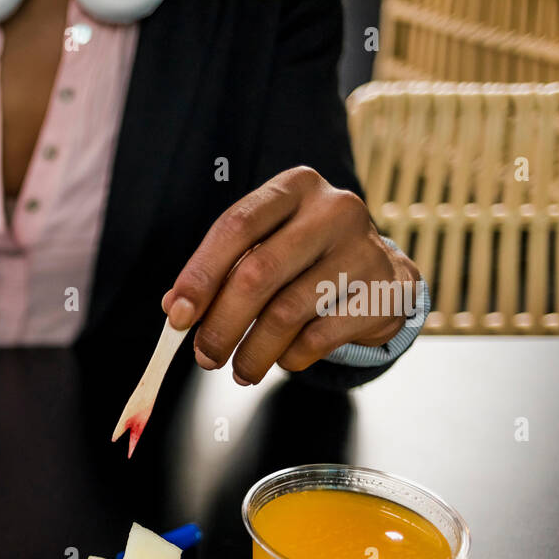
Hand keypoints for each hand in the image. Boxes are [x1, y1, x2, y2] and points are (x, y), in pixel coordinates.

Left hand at [162, 166, 419, 383]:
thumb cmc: (306, 259)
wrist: (381, 274)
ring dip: (253, 352)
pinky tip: (283, 360)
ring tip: (239, 370)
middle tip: (205, 356)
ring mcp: (363, 249)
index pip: (236, 226)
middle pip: (258, 273)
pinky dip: (291, 357)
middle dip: (221, 324)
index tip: (178, 316)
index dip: (201, 275)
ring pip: (286, 312)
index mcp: (295, 188)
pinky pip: (319, 337)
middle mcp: (333, 210)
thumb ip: (220, 272)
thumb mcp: (265, 248)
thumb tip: (175, 309)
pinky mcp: (383, 292)